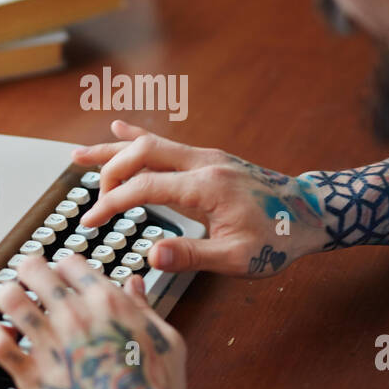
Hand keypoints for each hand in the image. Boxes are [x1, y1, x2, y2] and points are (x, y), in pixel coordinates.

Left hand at [0, 254, 187, 388]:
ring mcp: (49, 343)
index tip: (62, 278)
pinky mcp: (31, 374)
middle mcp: (73, 315)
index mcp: (106, 302)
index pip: (70, 263)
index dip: (64, 268)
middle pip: (34, 269)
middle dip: (29, 271)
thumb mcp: (166, 339)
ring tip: (12, 305)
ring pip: (10, 299)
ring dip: (8, 297)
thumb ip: (145, 308)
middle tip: (29, 280)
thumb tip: (135, 286)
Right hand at [71, 120, 323, 277]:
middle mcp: (203, 163)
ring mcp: (206, 157)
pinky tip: (118, 129)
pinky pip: (166, 144)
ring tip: (79, 154)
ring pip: (150, 144)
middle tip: (90, 200)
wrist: (309, 214)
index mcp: (207, 187)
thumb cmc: (277, 239)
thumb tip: (151, 256)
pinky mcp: (208, 159)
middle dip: (108, 172)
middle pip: (142, 154)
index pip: (144, 186)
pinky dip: (138, 139)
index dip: (112, 202)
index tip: (91, 220)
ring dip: (114, 150)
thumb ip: (192, 255)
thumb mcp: (237, 259)